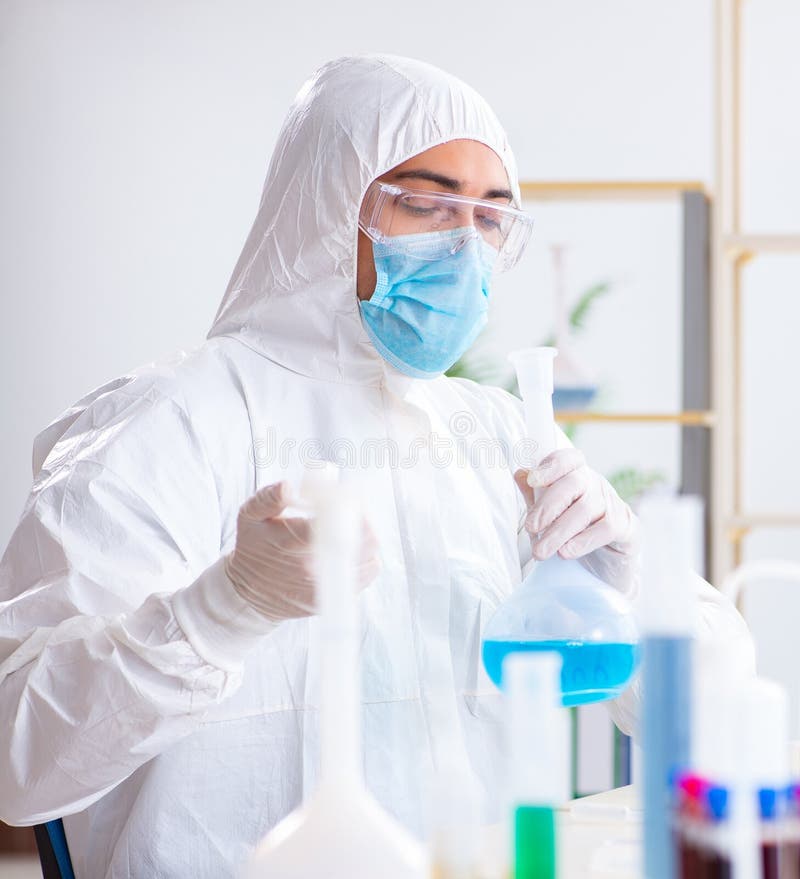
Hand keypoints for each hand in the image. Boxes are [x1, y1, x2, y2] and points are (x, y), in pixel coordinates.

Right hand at [225, 481, 379, 621]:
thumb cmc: (252, 549)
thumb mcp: (250, 516)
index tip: (345, 492)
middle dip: (361, 516)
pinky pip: (367, 574)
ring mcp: (327, 585)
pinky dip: (367, 556)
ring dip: (366, 536)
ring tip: (352, 525)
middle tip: (353, 505)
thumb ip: (269, 498)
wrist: (248, 592)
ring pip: (370, 556)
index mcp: (294, 541)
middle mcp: (314, 566)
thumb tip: (289, 486)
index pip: (337, 518)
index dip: (348, 502)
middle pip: (364, 538)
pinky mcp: (335, 596)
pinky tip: (353, 547)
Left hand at [515, 448, 639, 594]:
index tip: (532, 480)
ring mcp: (612, 503)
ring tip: (541, 551)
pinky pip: (605, 528)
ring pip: (585, 509)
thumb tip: (520, 474)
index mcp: (576, 474)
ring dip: (559, 531)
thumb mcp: (549, 511)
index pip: (568, 459)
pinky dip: (583, 541)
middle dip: (548, 506)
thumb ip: (535, 494)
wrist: (607, 557)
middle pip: (573, 483)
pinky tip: (566, 552)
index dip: (551, 466)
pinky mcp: (625, 526)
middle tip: (531, 527)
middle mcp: (595, 484)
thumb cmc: (573, 527)